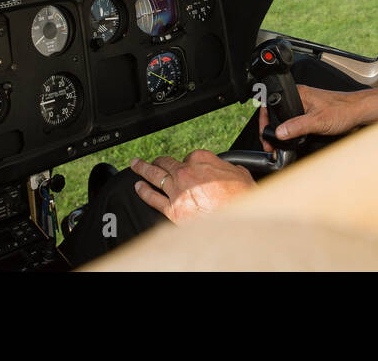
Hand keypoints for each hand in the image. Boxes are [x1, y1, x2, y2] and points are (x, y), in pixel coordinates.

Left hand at [131, 151, 254, 224]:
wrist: (238, 221)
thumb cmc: (241, 197)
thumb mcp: (239, 173)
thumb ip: (227, 167)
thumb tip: (225, 168)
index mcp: (201, 160)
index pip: (187, 157)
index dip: (187, 163)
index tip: (187, 167)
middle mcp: (185, 172)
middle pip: (166, 163)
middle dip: (157, 161)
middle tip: (150, 160)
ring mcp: (177, 190)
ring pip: (154, 176)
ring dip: (142, 169)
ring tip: (136, 165)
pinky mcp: (172, 210)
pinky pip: (153, 198)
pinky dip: (143, 191)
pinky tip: (138, 187)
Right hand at [258, 84, 365, 148]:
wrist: (358, 113)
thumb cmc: (343, 110)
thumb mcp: (318, 121)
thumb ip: (297, 126)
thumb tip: (279, 132)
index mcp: (298, 94)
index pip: (271, 104)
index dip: (265, 121)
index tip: (265, 135)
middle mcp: (300, 98)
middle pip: (276, 114)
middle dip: (271, 130)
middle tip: (270, 144)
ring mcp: (305, 106)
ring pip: (285, 119)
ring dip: (281, 132)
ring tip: (278, 144)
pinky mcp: (311, 115)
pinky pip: (295, 123)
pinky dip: (291, 132)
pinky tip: (292, 139)